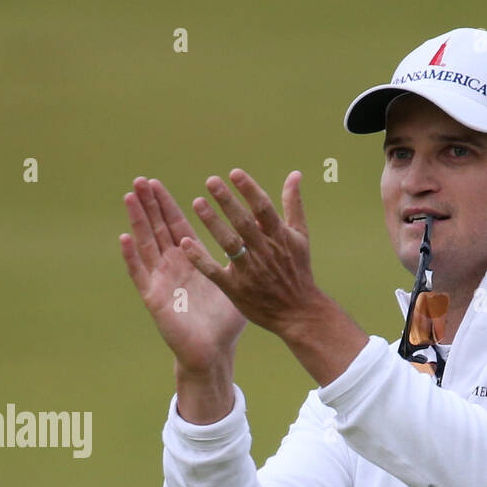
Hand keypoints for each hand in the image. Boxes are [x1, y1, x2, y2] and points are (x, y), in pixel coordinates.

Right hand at [120, 176, 246, 372]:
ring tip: (130, 197)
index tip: (156, 182)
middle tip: (140, 180)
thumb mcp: (235, 283)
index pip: (176, 226)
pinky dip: (132, 256)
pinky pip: (140, 274)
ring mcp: (161, 281)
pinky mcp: (154, 298)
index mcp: (192, 262)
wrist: (214, 353)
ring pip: (146, 245)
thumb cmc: (226, 323)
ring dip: (138, 221)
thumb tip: (258, 236)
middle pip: (158, 229)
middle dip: (149, 205)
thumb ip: (242, 259)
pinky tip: (125, 237)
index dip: (166, 205)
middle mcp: (173, 267)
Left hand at [179, 169, 320, 340]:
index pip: (264, 209)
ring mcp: (250, 271)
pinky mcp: (237, 289)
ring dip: (213, 223)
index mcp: (280, 238)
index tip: (234, 173)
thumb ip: (293, 204)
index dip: (249, 190)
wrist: (299, 313)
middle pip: (244, 223)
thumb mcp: (300, 236)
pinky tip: (186, 244)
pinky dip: (201, 259)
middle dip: (228, 202)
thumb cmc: (298, 270)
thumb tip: (295, 174)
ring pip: (229, 244)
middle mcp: (265, 252)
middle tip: (211, 181)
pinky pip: (215, 272)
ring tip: (197, 203)